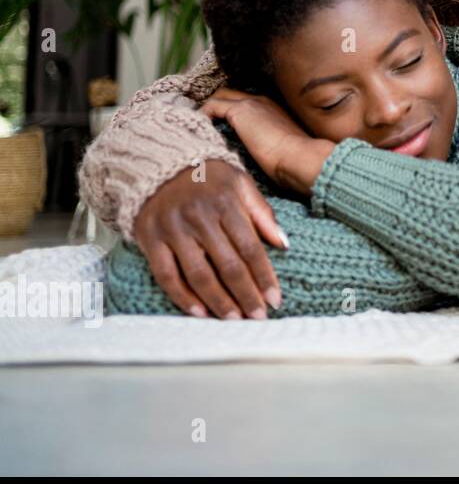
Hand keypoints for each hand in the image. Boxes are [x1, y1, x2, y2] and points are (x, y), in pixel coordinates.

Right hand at [133, 160, 287, 319]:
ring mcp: (172, 230)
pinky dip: (182, 297)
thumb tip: (284, 244)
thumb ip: (262, 213)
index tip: (275, 300)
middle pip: (228, 266)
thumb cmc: (207, 176)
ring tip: (234, 319)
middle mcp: (199, 218)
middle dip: (246, 295)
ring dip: (218, 301)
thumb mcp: (240, 183)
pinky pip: (166, 275)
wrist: (158, 164)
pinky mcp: (150, 239)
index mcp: (226, 203)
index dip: (264, 277)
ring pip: (199, 274)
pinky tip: (200, 312)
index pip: (250, 248)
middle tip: (258, 317)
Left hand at [200, 87, 332, 195]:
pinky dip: (203, 115)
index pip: (244, 101)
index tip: (219, 125)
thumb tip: (257, 156)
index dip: (229, 110)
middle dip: (216, 105)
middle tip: (204, 123)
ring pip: (219, 96)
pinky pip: (212, 106)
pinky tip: (199, 130)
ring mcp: (251, 103)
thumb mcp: (280, 147)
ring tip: (197, 127)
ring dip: (208, 110)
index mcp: (273, 108)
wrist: (301, 157)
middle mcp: (261, 100)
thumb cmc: (295, 160)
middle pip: (229, 93)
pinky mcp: (240, 110)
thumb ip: (267, 143)